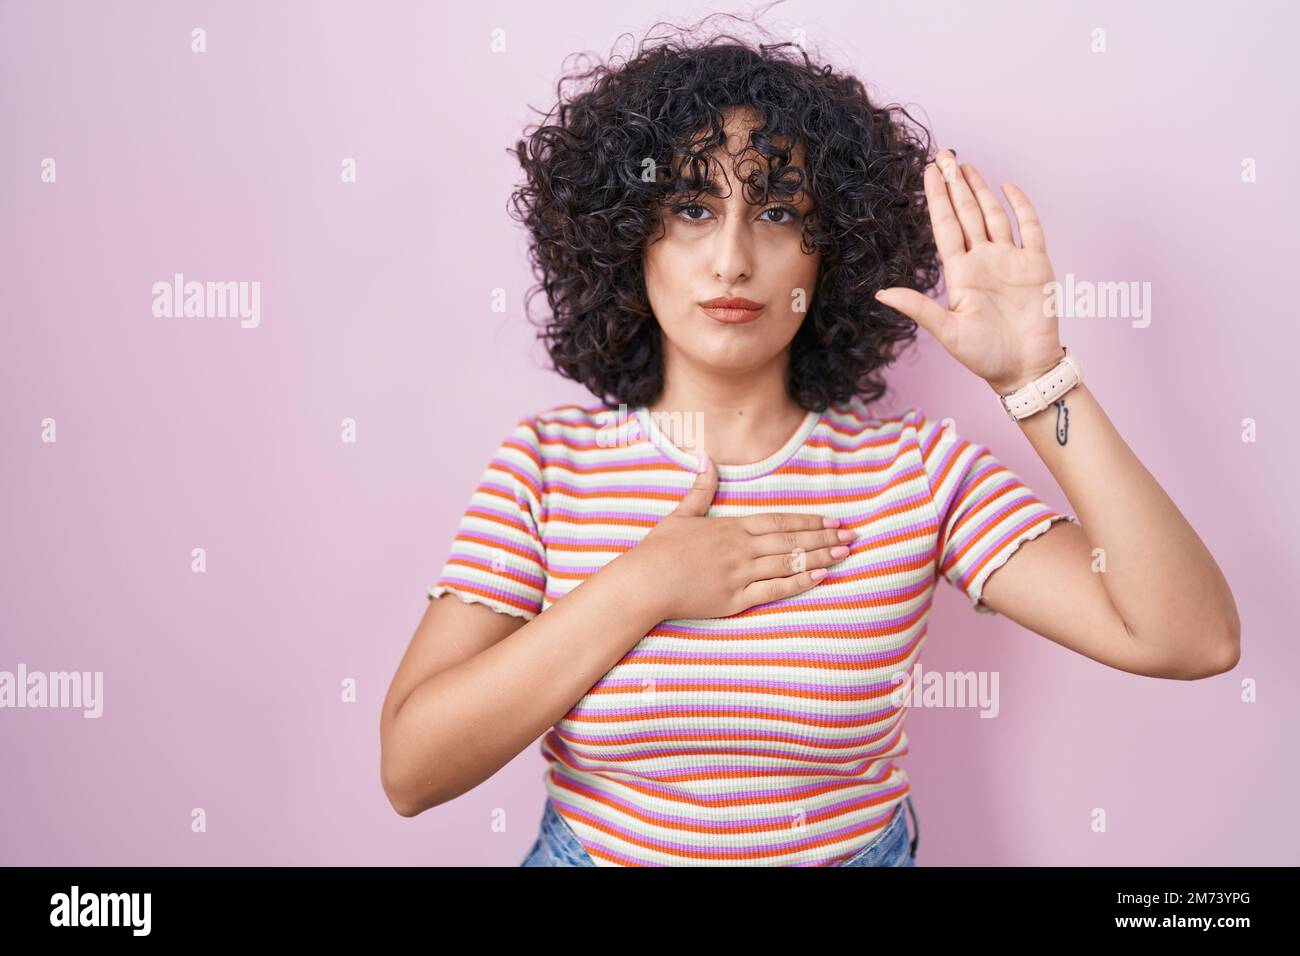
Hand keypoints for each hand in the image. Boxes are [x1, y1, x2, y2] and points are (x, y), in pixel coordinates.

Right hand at [628, 449, 857, 619]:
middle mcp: (741, 549)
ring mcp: (740, 574)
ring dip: (819, 557)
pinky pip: (775, 589)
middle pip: (791, 541)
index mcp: (731, 527)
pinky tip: (820, 576)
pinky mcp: (736, 599)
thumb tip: (705, 458)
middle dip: (824, 537)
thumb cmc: (659, 549)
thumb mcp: (681, 514)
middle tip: (852, 536)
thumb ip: (700, 489)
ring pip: (788, 563)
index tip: (832, 520)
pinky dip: (799, 582)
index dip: (808, 521)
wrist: (645, 582)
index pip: (779, 521)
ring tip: (844, 553)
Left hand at [874, 147, 1064, 394]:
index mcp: (961, 273)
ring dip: (980, 189)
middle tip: (944, 154)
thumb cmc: (985, 357)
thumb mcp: (948, 332)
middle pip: (967, 213)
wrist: (1025, 370)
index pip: (946, 227)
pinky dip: (1021, 206)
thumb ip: (918, 308)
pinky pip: (1030, 228)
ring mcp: (1010, 260)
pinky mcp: (1036, 265)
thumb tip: (880, 294)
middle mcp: (983, 261)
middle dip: (955, 184)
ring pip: (993, 215)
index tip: (926, 172)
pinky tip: (1007, 187)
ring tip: (966, 165)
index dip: (937, 199)